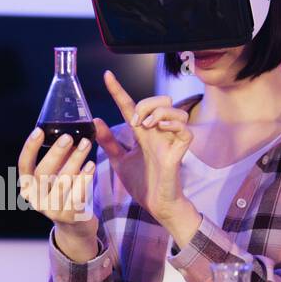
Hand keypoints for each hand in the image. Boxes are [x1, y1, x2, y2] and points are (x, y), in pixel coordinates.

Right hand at [16, 127, 96, 232]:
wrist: (75, 225)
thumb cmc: (66, 193)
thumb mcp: (57, 176)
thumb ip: (60, 158)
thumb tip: (72, 133)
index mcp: (29, 187)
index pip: (24, 165)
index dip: (30, 148)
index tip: (39, 131)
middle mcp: (35, 200)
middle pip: (42, 173)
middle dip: (56, 152)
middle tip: (69, 137)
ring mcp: (51, 210)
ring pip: (62, 182)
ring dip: (75, 161)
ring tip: (86, 145)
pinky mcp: (68, 217)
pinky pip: (77, 194)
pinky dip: (85, 178)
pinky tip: (91, 165)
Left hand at [95, 70, 197, 237]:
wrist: (156, 205)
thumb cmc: (142, 183)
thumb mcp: (119, 161)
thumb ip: (109, 142)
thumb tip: (95, 121)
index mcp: (142, 133)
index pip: (131, 105)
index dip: (118, 90)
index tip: (106, 76)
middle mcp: (158, 133)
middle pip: (159, 100)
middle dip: (145, 104)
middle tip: (134, 122)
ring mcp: (170, 140)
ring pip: (175, 109)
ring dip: (158, 112)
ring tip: (145, 127)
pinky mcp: (180, 151)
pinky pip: (185, 129)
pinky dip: (172, 124)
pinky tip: (160, 129)